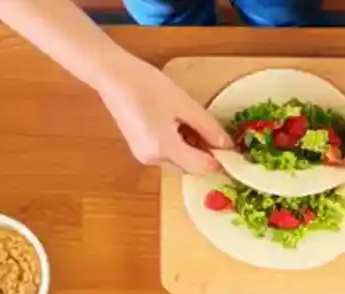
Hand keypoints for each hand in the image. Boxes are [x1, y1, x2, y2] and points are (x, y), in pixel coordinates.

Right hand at [96, 54, 230, 173]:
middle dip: (205, 154)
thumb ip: (207, 127)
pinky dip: (178, 145)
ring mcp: (143, 156)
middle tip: (214, 132)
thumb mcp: (184, 104)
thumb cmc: (147, 85)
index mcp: (164, 149)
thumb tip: (226, 145)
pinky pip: (165, 154)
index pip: (201, 167)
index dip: (220, 161)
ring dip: (192, 149)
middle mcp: (152, 160)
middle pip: (189, 167)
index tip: (232, 148)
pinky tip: (179, 125)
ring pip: (178, 161)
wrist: (112, 75)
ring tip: (195, 124)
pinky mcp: (139, 148)